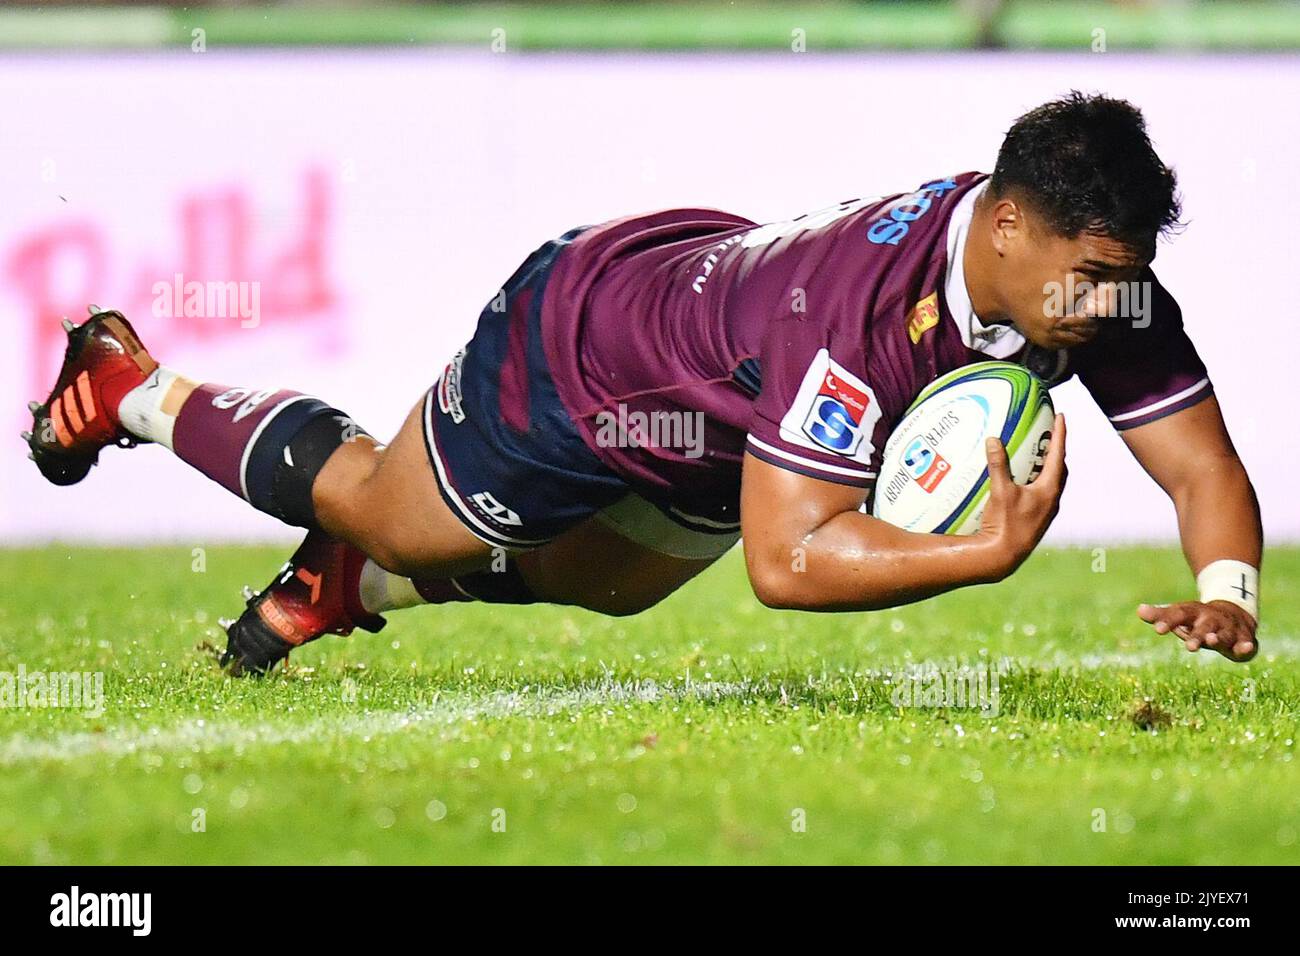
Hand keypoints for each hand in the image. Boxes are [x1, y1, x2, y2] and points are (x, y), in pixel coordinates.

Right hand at [977, 413, 1066, 578]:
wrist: (1002, 557)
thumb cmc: (1005, 524)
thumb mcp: (1000, 491)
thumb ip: (998, 465)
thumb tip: (993, 440)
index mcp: (1049, 490)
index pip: (1058, 455)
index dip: (1060, 434)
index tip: (1062, 416)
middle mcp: (1052, 501)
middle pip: (1060, 470)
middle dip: (1056, 451)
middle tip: (1050, 436)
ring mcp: (1045, 513)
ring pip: (1052, 484)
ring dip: (1047, 469)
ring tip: (1037, 457)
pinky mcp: (1035, 521)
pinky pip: (1041, 495)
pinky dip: (1037, 483)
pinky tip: (1022, 484)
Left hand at [1137, 600, 1257, 661]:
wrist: (1234, 612)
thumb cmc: (1198, 618)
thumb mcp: (1180, 615)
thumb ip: (1161, 615)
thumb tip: (1140, 610)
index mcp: (1193, 613)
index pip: (1178, 615)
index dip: (1168, 621)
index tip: (1157, 629)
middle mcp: (1211, 620)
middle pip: (1203, 627)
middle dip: (1197, 636)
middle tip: (1189, 647)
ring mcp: (1228, 629)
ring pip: (1224, 635)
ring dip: (1219, 638)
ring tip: (1212, 641)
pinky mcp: (1243, 639)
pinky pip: (1246, 644)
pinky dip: (1246, 646)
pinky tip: (1247, 648)